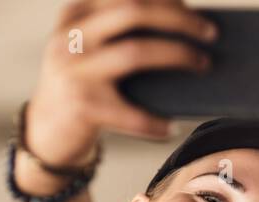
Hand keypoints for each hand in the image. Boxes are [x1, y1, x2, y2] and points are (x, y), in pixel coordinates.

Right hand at [25, 0, 216, 168]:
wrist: (47, 131)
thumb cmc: (86, 85)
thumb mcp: (92, 48)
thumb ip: (122, 31)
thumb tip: (186, 24)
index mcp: (75, 14)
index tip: (190, 4)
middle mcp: (71, 36)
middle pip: (132, 12)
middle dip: (179, 19)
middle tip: (211, 32)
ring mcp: (74, 70)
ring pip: (135, 52)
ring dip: (178, 56)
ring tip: (204, 64)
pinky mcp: (82, 105)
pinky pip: (132, 113)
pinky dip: (156, 122)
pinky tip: (170, 127)